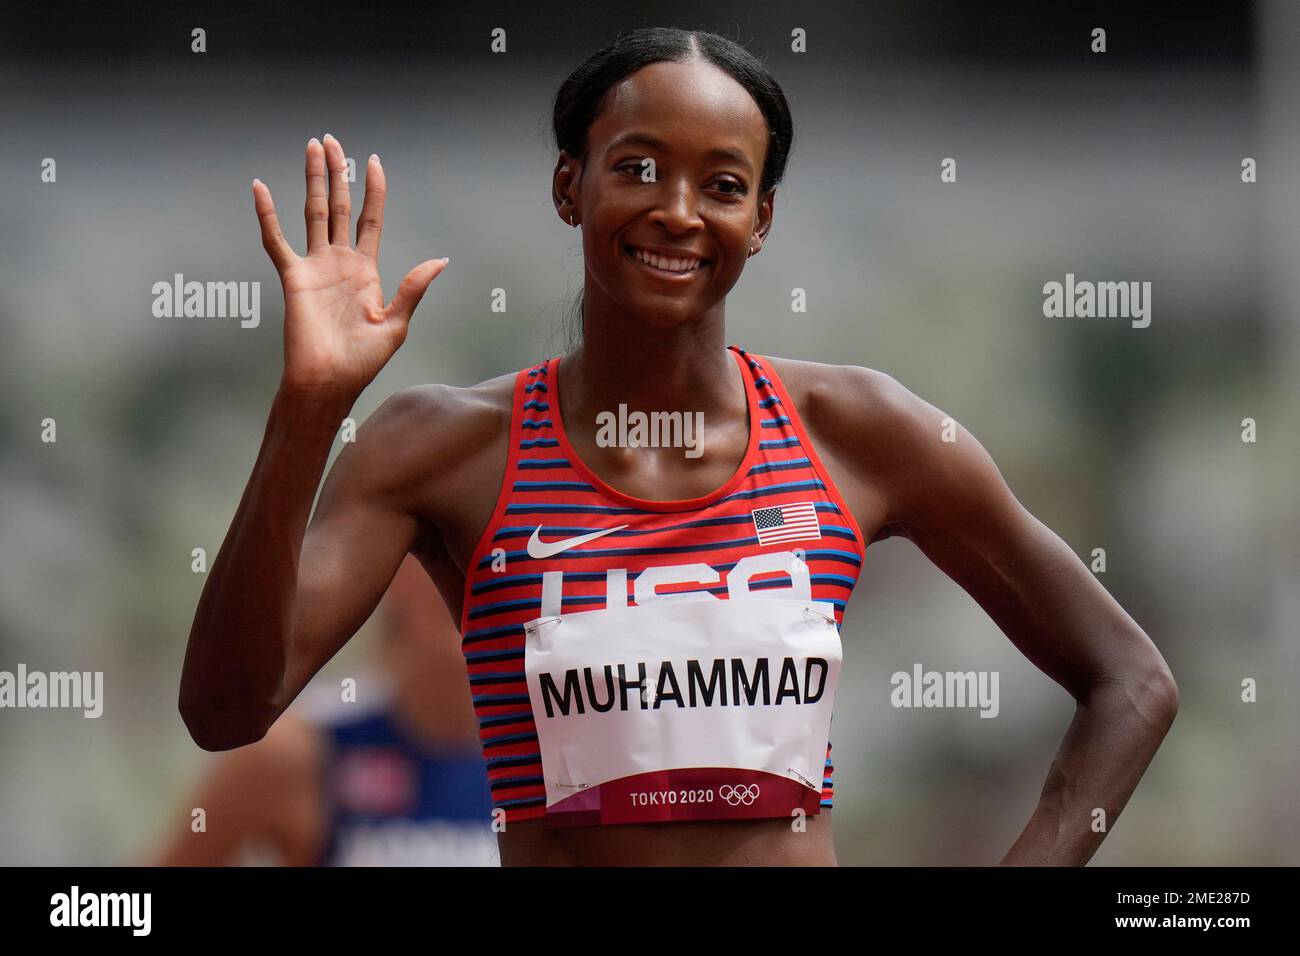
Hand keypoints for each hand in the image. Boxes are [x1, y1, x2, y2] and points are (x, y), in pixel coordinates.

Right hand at [252, 134, 446, 400]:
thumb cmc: (362, 361)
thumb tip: (440, 260)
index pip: (371, 220)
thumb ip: (413, 288)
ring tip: (312, 147)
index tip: (374, 161)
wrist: (329, 381)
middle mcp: (340, 262)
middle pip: (340, 207)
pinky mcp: (292, 277)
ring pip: (313, 212)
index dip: (374, 191)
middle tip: (331, 140)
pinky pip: (276, 240)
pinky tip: (260, 188)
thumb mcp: (396, 324)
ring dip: (312, 180)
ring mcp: (315, 267)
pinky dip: (267, 214)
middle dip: (337, 173)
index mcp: (367, 271)